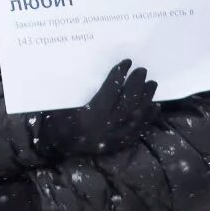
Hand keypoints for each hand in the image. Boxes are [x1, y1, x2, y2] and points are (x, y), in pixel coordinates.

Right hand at [32, 59, 159, 157]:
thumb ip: (80, 91)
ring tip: (152, 84)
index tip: (126, 62)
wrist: (55, 147)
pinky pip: (138, 130)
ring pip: (136, 116)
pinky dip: (147, 118)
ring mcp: (114, 138)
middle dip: (136, 85)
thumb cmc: (55, 121)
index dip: (119, 75)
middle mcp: (105, 127)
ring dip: (145, 99)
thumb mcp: (63, 104)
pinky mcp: (118, 144)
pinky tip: (154, 106)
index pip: (110, 91)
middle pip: (127, 103)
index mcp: (89, 115)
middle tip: (142, 70)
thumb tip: (96, 68)